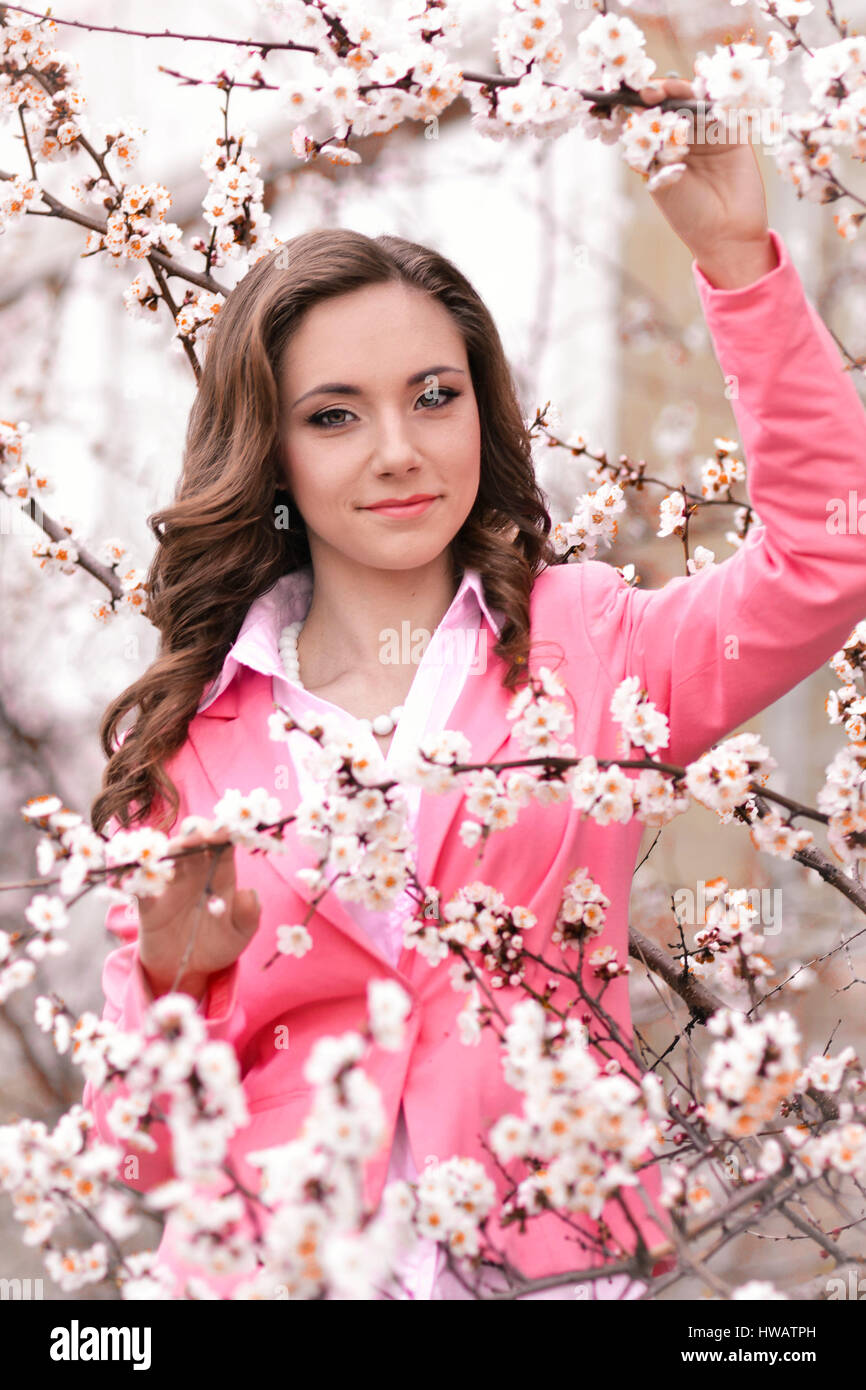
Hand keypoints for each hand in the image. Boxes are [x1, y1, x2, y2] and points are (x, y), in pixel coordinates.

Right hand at [134, 827, 261, 1001]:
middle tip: (201, 835)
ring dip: (169, 848)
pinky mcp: (148, 905)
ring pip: (165, 855)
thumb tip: (249, 893)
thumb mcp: (240, 934)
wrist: (188, 971)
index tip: (228, 829)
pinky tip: (134, 873)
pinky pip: (138, 887)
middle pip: (191, 839)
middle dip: (195, 830)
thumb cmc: (217, 944)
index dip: (225, 832)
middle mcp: (193, 872)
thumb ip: (249, 915)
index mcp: (220, 873)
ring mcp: (169, 885)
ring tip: (178, 848)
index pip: (222, 844)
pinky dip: (134, 877)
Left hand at [636, 76, 775, 285]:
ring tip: (669, 88)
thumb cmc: (688, 214)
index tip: (629, 100)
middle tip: (649, 92)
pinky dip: (714, 92)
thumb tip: (633, 121)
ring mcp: (710, 134)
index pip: (650, 120)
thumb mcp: (661, 182)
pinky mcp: (734, 133)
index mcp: (663, 151)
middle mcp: (685, 139)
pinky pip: (724, 106)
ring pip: (695, 102)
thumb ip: (652, 152)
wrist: (725, 233)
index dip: (640, 108)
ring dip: (682, 90)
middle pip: (672, 105)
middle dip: (660, 95)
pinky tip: (702, 79)